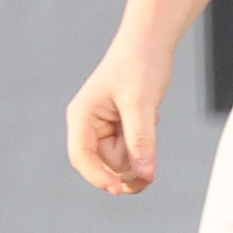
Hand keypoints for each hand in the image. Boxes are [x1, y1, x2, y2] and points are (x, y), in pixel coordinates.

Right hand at [66, 40, 170, 195]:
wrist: (151, 42)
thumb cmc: (141, 65)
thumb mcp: (141, 103)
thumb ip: (141, 139)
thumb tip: (144, 174)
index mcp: (82, 116)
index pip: (82, 157)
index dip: (98, 177)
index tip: (119, 190)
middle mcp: (88, 125)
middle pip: (105, 164)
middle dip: (129, 163)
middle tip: (151, 145)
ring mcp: (103, 128)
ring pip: (120, 161)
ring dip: (139, 153)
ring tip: (151, 122)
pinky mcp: (119, 129)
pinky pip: (130, 152)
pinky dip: (144, 146)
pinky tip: (151, 120)